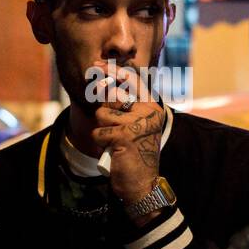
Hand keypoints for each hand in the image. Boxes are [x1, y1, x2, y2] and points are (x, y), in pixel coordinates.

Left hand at [90, 62, 164, 210]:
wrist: (141, 183)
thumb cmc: (133, 153)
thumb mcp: (133, 126)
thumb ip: (123, 106)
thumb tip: (100, 84)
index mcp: (152, 106)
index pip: (132, 79)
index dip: (112, 70)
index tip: (96, 65)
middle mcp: (148, 111)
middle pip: (111, 95)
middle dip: (103, 107)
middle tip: (109, 124)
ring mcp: (138, 122)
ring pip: (102, 114)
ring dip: (103, 130)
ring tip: (115, 142)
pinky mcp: (125, 135)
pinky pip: (98, 131)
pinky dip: (101, 143)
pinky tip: (113, 150)